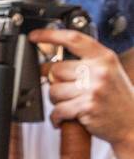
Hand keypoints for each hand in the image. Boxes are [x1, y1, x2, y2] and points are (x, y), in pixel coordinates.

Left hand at [31, 28, 133, 147]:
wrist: (132, 123)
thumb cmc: (116, 98)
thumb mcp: (108, 72)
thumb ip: (84, 62)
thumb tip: (50, 59)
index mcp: (104, 58)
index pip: (73, 39)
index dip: (50, 35)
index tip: (34, 36)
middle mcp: (99, 71)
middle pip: (55, 70)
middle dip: (54, 82)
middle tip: (68, 91)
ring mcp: (94, 89)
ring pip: (53, 91)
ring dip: (57, 101)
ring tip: (72, 104)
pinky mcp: (87, 107)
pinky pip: (57, 110)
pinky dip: (57, 117)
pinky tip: (65, 118)